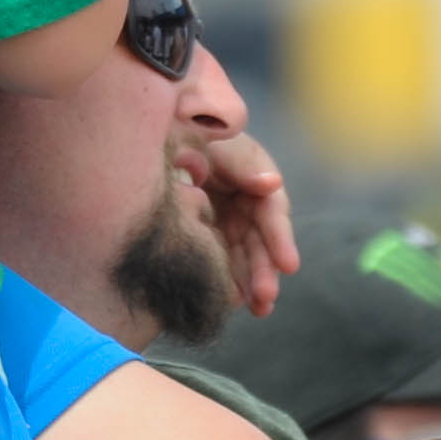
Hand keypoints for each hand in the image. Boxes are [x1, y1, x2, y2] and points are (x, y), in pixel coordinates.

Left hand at [180, 127, 298, 318]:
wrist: (150, 136)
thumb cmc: (188, 130)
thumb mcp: (215, 139)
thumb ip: (240, 162)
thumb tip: (273, 184)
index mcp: (254, 175)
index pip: (271, 210)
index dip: (280, 238)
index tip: (289, 265)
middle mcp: (246, 201)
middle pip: (260, 240)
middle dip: (265, 270)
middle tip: (265, 299)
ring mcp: (226, 220)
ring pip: (244, 256)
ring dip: (252, 283)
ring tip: (259, 309)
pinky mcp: (208, 235)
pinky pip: (221, 261)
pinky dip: (228, 280)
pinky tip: (230, 302)